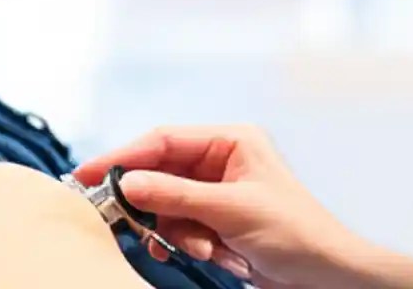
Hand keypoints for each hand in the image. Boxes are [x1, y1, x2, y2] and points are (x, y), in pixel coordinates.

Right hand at [73, 124, 373, 288]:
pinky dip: (188, 243)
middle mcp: (223, 160)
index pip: (165, 140)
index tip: (89, 176)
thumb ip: (176, 196)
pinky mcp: (216, 220)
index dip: (124, 156)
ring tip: (206, 247)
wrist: (323, 271)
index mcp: (232, 141)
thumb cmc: (295, 231)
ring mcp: (218, 192)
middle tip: (130, 223)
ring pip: (166, 205)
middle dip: (154, 205)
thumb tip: (128, 182)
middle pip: (160, 172)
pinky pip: (180, 226)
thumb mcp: (231, 210)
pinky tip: (210, 254)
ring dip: (178, 231)